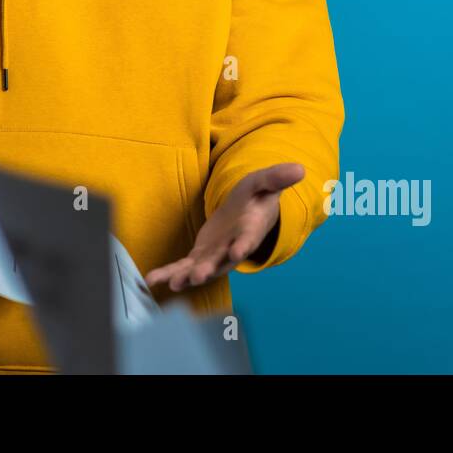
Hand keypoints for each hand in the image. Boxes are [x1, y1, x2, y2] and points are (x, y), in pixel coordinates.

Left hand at [144, 163, 304, 290]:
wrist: (246, 214)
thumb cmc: (255, 198)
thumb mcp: (263, 183)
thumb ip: (276, 178)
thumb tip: (300, 168)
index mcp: (249, 231)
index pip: (248, 239)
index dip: (243, 245)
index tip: (238, 251)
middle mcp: (231, 249)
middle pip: (221, 261)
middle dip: (208, 269)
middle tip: (197, 277)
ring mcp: (215, 255)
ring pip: (200, 269)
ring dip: (186, 276)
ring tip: (172, 283)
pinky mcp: (200, 256)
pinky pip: (183, 266)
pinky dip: (169, 273)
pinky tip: (152, 279)